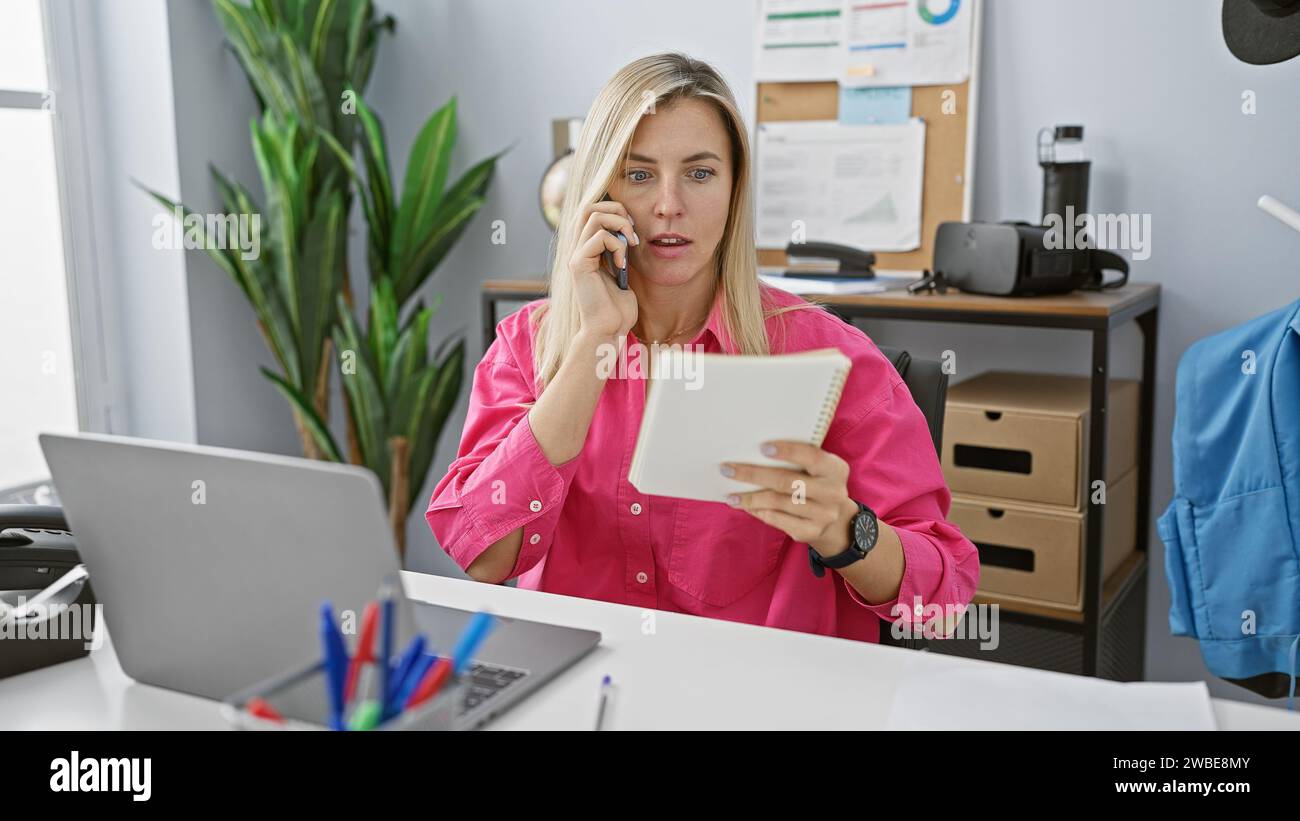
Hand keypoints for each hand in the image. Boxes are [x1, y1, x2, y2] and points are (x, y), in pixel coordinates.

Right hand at [568, 199, 639, 342]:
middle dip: (616, 210)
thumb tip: (627, 231)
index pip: (591, 211)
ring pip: (593, 215)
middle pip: (589, 206)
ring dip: (620, 226)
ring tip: (631, 245)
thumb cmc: (617, 308)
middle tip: (632, 230)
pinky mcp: (579, 264)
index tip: (632, 230)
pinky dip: (617, 246)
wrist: (608, 331)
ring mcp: (575, 255)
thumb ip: (618, 251)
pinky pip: (599, 237)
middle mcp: (577, 249)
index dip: (614, 210)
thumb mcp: (620, 272)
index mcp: (585, 249)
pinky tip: (622, 264)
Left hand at [721, 440, 859, 557]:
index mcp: (835, 469)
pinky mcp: (810, 532)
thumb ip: (797, 460)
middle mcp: (832, 492)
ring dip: (749, 498)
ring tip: (730, 494)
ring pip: (777, 503)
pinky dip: (757, 511)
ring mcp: (823, 515)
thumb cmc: (816, 484)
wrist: (836, 521)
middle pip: (787, 482)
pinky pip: (777, 519)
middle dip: (753, 474)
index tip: (761, 447)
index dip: (787, 451)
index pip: (811, 456)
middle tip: (727, 470)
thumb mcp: (817, 469)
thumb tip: (752, 454)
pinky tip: (743, 506)